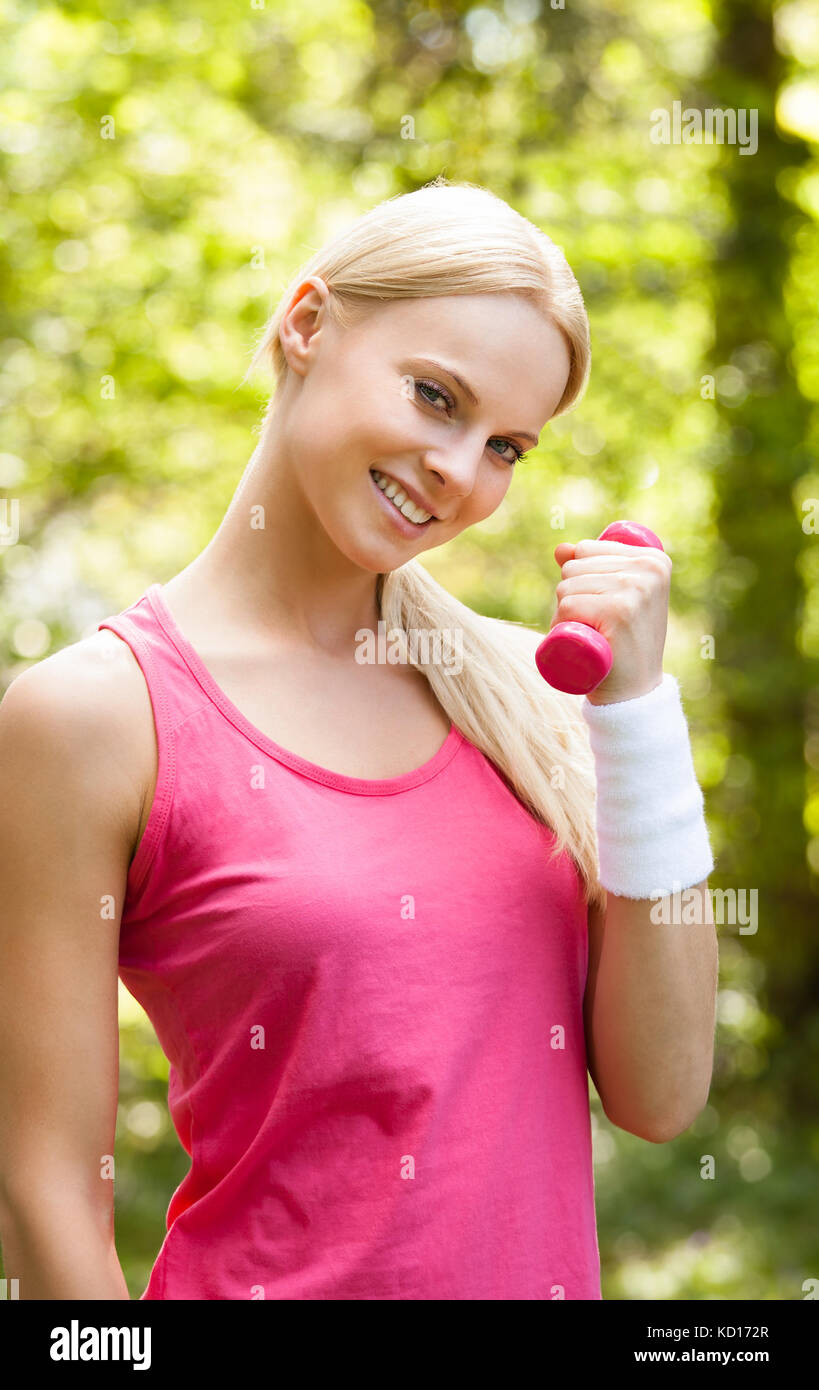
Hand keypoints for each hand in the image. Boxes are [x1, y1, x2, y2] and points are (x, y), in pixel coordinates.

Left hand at [552, 537, 671, 703]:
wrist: (634, 693)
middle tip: (598, 626)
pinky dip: (562, 625)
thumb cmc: (622, 644)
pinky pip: (567, 605)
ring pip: (566, 587)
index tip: (605, 607)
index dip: (581, 579)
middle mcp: (649, 569)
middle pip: (573, 567)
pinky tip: (586, 641)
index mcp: (654, 559)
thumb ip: (589, 567)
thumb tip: (561, 549)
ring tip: (593, 634)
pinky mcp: (619, 611)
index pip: (585, 549)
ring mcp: (635, 589)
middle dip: (572, 597)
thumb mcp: (614, 598)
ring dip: (566, 614)